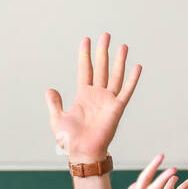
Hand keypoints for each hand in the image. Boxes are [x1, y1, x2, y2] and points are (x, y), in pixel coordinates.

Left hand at [47, 33, 141, 166]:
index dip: (85, 55)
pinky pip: (126, 91)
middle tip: (106, 35)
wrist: (82, 153)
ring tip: (122, 45)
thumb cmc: (70, 140)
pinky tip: (137, 66)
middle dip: (103, 51)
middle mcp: (97, 95)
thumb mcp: (57, 119)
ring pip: (115, 76)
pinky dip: (132, 79)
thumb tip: (50, 89)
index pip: (85, 70)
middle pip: (101, 68)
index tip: (86, 40)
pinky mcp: (117, 108)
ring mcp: (108, 101)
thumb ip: (54, 103)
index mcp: (83, 96)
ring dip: (119, 61)